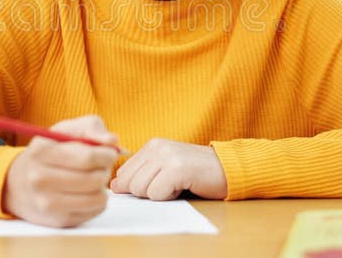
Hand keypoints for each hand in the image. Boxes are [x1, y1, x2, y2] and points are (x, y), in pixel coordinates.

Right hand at [2, 115, 119, 227]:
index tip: (109, 152)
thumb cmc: (49, 152)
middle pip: (94, 179)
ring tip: (94, 178)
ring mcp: (47, 204)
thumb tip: (112, 140)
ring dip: (103, 186)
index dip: (106, 154)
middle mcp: (40, 179)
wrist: (17, 183)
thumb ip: (90, 128)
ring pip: (98, 198)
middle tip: (102, 166)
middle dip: (105, 170)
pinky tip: (87, 191)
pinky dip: (98, 200)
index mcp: (41, 152)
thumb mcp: (64, 130)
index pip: (87, 158)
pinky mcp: (58, 220)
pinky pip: (95, 210)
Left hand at [109, 138, 226, 200]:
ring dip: (159, 194)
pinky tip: (182, 186)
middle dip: (147, 192)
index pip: (123, 174)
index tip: (158, 183)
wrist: (228, 168)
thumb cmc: (197, 173)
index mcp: (151, 145)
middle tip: (169, 184)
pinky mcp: (177, 169)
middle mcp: (157, 147)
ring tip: (177, 184)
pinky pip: (156, 194)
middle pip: (129, 183)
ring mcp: (166, 157)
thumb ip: (141, 174)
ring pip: (140, 189)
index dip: (136, 187)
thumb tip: (114, 187)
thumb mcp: (165, 168)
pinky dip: (168, 197)